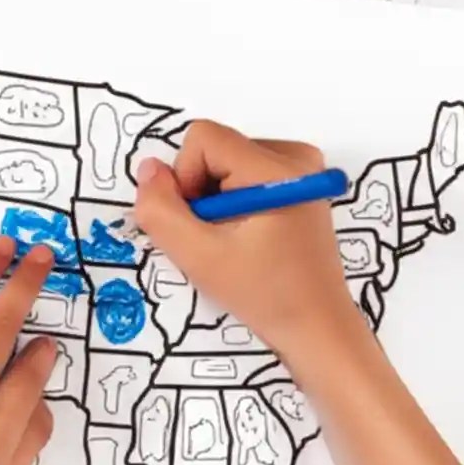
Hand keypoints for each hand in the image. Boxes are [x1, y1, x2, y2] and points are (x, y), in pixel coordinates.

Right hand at [133, 120, 365, 368]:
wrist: (316, 326)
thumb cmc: (264, 294)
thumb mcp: (200, 257)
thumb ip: (161, 211)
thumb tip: (148, 169)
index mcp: (277, 168)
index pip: (203, 138)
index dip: (184, 178)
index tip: (200, 222)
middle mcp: (296, 157)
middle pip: (215, 149)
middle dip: (201, 192)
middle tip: (218, 238)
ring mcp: (301, 169)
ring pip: (225, 162)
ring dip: (215, 201)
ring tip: (235, 241)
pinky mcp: (299, 184)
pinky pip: (243, 174)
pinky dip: (232, 203)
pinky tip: (247, 236)